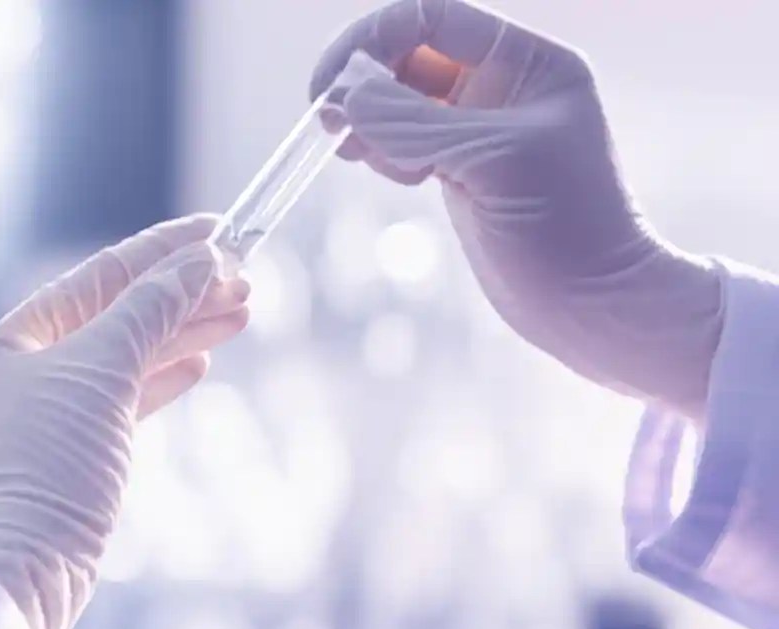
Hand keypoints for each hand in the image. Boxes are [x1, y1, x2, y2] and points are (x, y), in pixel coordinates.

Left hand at [0, 216, 249, 628]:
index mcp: (19, 336)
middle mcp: (32, 369)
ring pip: (132, 355)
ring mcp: (56, 413)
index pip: (103, 275)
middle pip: (121, 312)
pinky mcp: (79, 455)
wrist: (19, 572)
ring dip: (185, 330)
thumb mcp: (101, 370)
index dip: (164, 250)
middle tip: (245, 278)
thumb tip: (200, 261)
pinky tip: (199, 362)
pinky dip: (165, 377)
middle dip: (183, 292)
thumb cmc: (45, 466)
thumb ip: (151, 309)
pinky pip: (130, 398)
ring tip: (241, 312)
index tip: (218, 231)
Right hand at [312, 0, 723, 418]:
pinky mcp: (457, 169)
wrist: (591, 307)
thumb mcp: (490, 161)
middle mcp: (501, 86)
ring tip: (365, 157)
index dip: (372, 38)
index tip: (329, 87)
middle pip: (407, 52)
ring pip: (397, 98)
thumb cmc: (566, 229)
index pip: (432, 16)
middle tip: (331, 124)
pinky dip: (381, 149)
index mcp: (527, 63)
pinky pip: (401, 139)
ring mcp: (476, 129)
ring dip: (368, 120)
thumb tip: (344, 95)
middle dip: (363, 82)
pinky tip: (396, 176)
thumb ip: (414, 121)